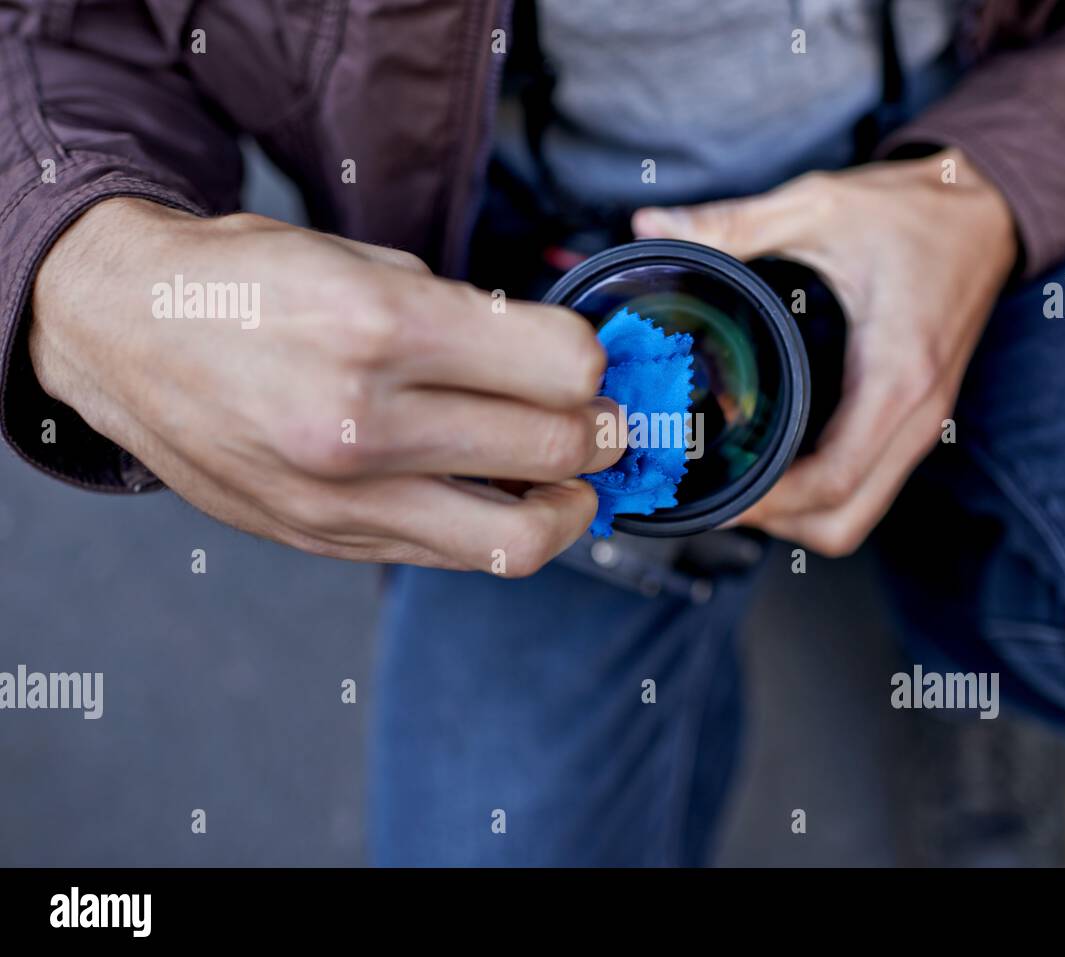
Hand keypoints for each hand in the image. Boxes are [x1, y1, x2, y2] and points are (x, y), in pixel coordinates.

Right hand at [31, 198, 621, 573]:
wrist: (127, 336)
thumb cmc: (248, 284)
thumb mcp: (365, 263)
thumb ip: (470, 318)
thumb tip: (561, 365)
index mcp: (380, 326)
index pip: (562, 367)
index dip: (596, 363)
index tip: (595, 361)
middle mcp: (363, 421)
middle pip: (555, 449)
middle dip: (604, 433)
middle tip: (608, 421)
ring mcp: (342, 496)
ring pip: (519, 538)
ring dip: (572, 506)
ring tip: (573, 480)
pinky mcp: (327, 540)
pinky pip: (455, 555)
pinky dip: (503, 529)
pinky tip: (508, 497)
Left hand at [632, 148, 1016, 555]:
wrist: (986, 208)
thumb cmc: (917, 211)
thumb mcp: (820, 205)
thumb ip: (734, 222)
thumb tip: (654, 223)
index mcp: (896, 376)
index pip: (830, 482)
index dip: (766, 506)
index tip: (712, 496)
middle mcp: (917, 415)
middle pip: (844, 522)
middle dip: (775, 524)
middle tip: (715, 498)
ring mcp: (923, 424)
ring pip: (857, 513)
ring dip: (799, 516)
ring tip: (740, 486)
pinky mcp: (918, 420)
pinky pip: (868, 485)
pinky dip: (822, 495)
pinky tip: (779, 464)